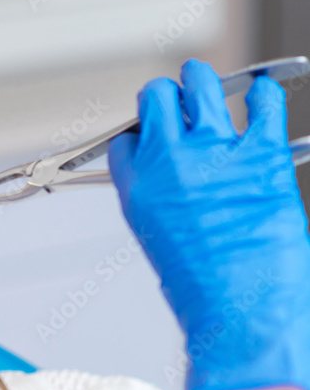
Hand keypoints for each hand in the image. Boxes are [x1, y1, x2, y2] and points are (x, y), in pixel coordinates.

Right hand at [107, 58, 309, 389]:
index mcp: (138, 186)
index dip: (136, 136)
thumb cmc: (203, 289)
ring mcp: (215, 152)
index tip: (146, 138)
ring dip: (200, 78)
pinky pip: (264, 105)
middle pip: (155, 98)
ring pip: (200, 85)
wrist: (243, 310)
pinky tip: (262, 92)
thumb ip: (160, 201)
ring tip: (202, 78)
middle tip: (172, 99)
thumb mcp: (160, 241)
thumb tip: (174, 184)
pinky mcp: (262, 154)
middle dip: (162, 96)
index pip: (125, 141)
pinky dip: (264, 93)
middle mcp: (170, 160)